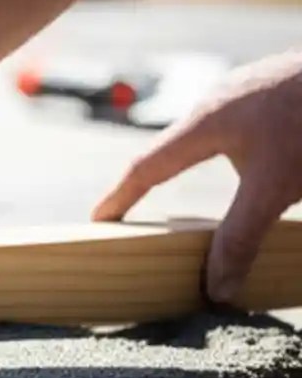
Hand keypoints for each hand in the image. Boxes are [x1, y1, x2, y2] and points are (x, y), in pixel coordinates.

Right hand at [93, 50, 301, 301]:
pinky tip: (268, 163)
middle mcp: (218, 102)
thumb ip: (242, 236)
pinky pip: (244, 126)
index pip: (145, 167)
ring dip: (204, 163)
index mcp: (203, 123)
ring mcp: (250, 89)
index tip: (98, 220)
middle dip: (156, 179)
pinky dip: (241, 154)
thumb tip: (216, 289)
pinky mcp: (279, 88)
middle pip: (174, 148)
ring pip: (214, 135)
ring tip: (216, 192)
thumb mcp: (277, 187)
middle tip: (139, 210)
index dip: (118, 197)